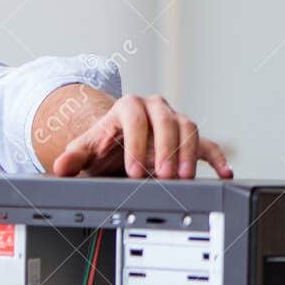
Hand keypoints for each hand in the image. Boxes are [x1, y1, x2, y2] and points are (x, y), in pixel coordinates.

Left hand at [49, 94, 231, 178]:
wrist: (116, 142)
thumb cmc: (101, 145)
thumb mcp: (85, 150)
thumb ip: (73, 157)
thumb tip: (60, 166)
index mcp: (127, 107)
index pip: (134, 119)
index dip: (136, 144)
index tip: (134, 171)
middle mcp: (154, 108)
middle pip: (166, 121)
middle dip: (166, 149)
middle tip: (164, 176)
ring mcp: (173, 120)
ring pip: (188, 129)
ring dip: (189, 153)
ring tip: (184, 178)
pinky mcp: (187, 136)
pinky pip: (207, 143)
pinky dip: (217, 157)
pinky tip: (223, 172)